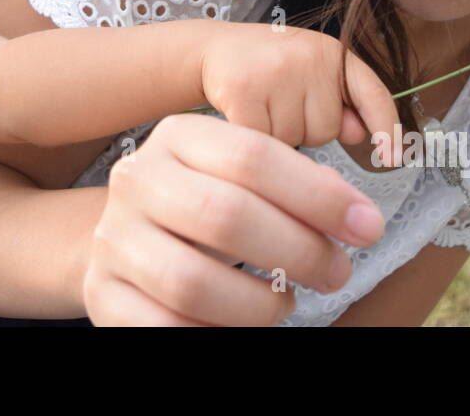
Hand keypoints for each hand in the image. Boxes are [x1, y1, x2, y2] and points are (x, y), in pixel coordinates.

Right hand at [83, 113, 386, 324]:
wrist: (130, 235)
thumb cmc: (206, 203)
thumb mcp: (240, 175)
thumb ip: (293, 183)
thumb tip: (354, 214)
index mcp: (177, 137)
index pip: (253, 156)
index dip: (319, 195)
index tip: (368, 226)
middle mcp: (137, 180)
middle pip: (226, 216)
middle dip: (299, 251)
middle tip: (337, 272)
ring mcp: (114, 238)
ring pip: (194, 282)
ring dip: (260, 305)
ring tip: (285, 303)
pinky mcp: (102, 293)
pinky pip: (165, 326)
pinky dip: (215, 333)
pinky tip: (241, 326)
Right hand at [199, 22, 401, 160]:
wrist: (212, 51)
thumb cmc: (268, 70)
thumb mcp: (311, 76)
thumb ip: (339, 104)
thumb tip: (360, 133)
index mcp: (331, 53)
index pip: (372, 92)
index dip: (387, 127)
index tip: (394, 157)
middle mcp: (307, 57)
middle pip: (327, 129)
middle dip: (305, 128)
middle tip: (281, 103)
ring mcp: (274, 72)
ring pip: (295, 140)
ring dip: (279, 135)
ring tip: (262, 107)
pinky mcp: (243, 90)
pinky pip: (264, 143)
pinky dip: (254, 138)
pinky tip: (244, 115)